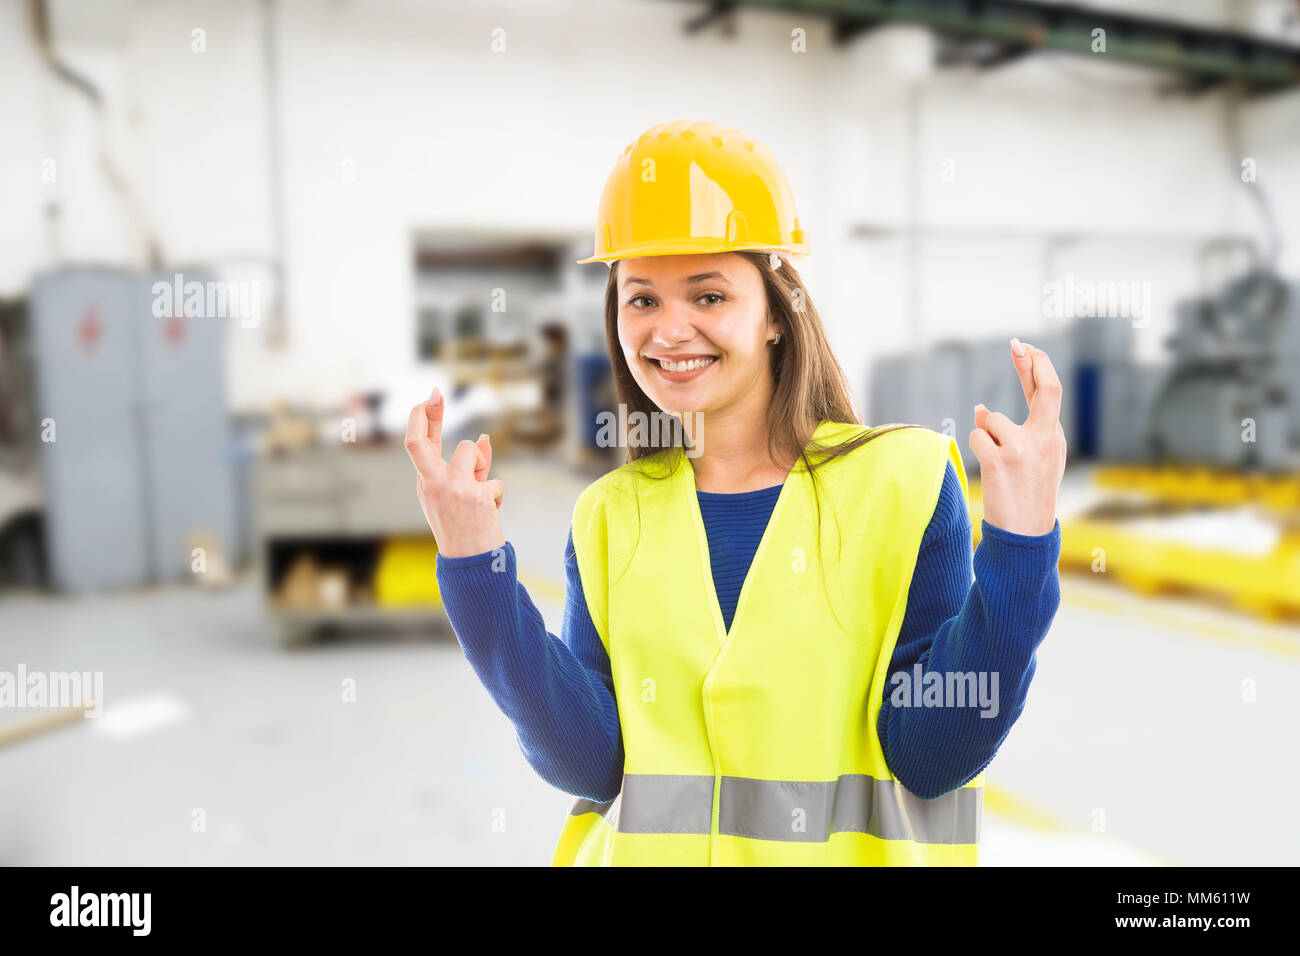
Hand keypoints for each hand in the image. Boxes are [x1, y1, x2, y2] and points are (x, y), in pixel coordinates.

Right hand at [404, 386, 505, 558]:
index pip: (417, 445)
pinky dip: (496, 496)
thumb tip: (484, 438)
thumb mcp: (462, 495)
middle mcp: (432, 483)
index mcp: (426, 483)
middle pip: (418, 441)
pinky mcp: (473, 495)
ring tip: (482, 494)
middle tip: (435, 393)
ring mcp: (450, 488)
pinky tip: (490, 514)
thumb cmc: (466, 529)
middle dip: (427, 413)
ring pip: (472, 449)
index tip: (431, 397)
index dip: (423, 418)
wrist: (470, 565)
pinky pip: (493, 482)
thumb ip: (472, 467)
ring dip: (483, 466)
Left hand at [968, 339, 1066, 536]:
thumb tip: (981, 409)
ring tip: (997, 465)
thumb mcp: (1029, 459)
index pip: (1049, 392)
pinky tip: (989, 468)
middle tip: (1018, 345)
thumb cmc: (1026, 494)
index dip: (1036, 366)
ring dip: (985, 435)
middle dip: (1031, 362)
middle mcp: (1045, 438)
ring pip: (991, 419)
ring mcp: (1023, 448)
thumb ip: (1012, 431)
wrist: (1026, 533)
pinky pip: (977, 435)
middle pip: (1047, 388)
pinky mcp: (1001, 459)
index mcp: (1054, 436)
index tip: (1025, 347)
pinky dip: (976, 446)